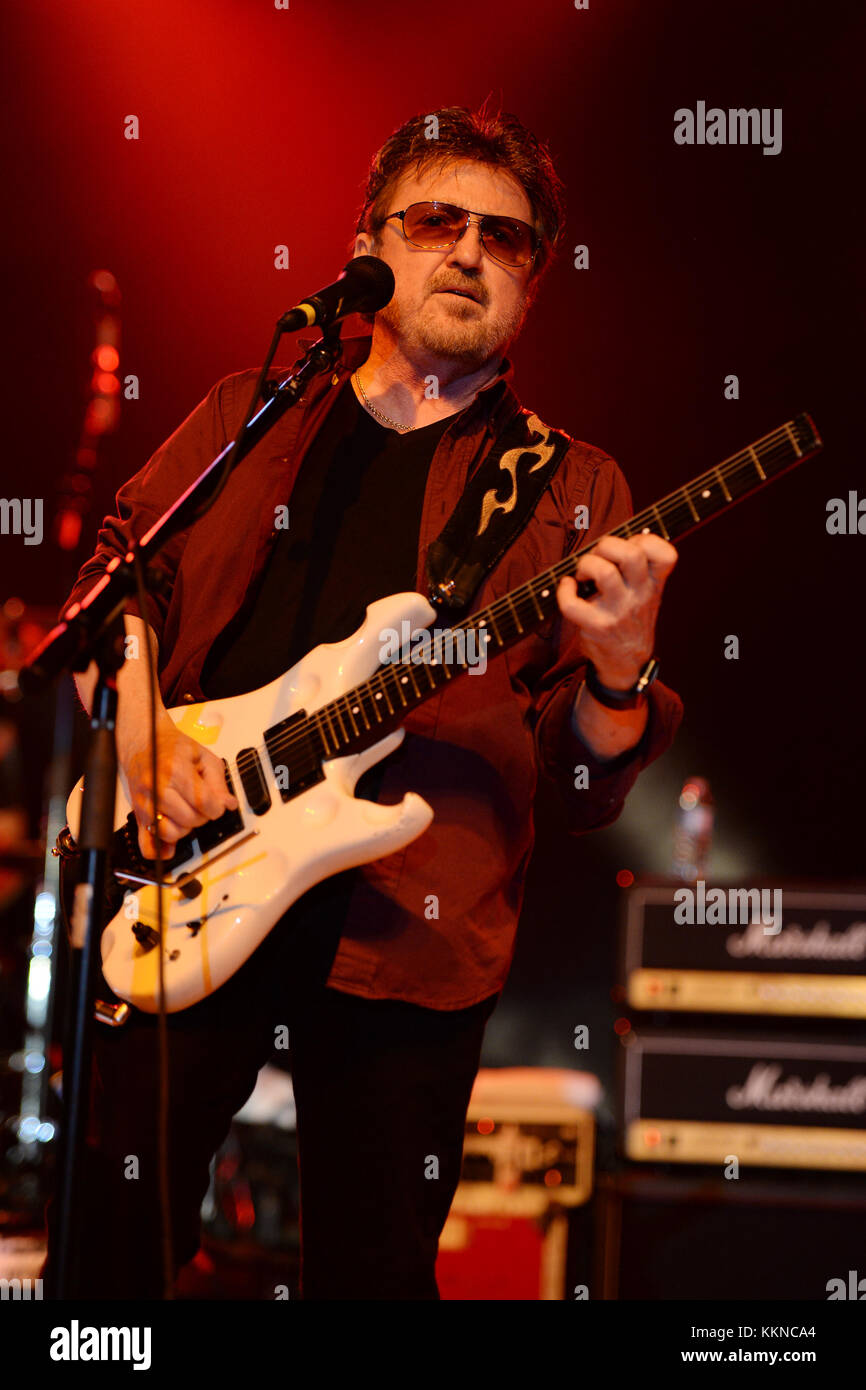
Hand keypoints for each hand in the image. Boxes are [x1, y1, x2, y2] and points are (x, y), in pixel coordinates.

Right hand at [119, 714, 237, 858]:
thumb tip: (228, 804)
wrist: (144, 743)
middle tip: (201, 804)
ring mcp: (145, 802)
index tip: (217, 803)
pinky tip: (171, 845)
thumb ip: (218, 782)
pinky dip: (160, 850)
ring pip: (172, 833)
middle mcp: (156, 787)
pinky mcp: (137, 815)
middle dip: (203, 816)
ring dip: (185, 829)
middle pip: (190, 819)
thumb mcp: (203, 756)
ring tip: (187, 814)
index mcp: (174, 769)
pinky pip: (147, 844)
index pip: (204, 803)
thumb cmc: (172, 748)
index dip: (218, 807)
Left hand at [556, 534, 677, 688]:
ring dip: (586, 565)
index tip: (630, 547)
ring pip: (603, 572)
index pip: (666, 554)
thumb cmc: (630, 619)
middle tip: (598, 558)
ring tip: (582, 575)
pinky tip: (567, 588)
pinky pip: (572, 603)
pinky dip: (563, 590)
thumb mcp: (646, 594)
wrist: (627, 662)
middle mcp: (640, 595)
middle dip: (607, 545)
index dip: (645, 540)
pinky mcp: (597, 626)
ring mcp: (619, 611)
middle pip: (631, 554)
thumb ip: (639, 568)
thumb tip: (610, 541)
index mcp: (654, 584)